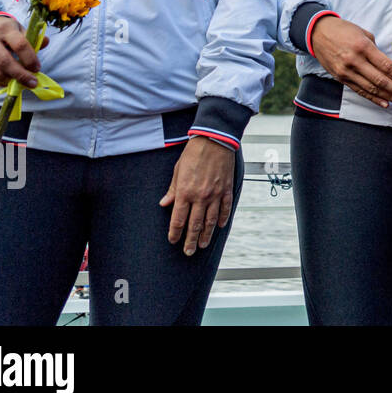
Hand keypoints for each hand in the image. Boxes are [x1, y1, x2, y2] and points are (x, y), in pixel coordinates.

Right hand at [0, 16, 46, 87]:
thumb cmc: (6, 31)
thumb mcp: (19, 29)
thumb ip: (32, 38)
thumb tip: (46, 42)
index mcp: (4, 29)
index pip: (19, 45)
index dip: (30, 59)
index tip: (37, 68)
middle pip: (5, 61)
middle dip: (21, 75)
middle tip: (32, 82)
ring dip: (10, 81)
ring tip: (21, 83)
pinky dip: (0, 83)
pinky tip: (10, 83)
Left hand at [160, 136, 236, 255]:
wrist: (215, 140)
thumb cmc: (193, 153)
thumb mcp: (178, 170)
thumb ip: (172, 190)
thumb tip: (165, 204)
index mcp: (185, 192)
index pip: (178, 219)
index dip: (175, 233)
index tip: (173, 241)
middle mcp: (200, 197)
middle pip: (195, 225)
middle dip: (190, 240)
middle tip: (188, 252)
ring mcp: (215, 194)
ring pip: (211, 221)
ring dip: (206, 235)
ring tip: (202, 245)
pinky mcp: (226, 189)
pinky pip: (225, 208)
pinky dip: (223, 219)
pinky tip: (220, 226)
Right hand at [309, 15, 391, 105]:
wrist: (317, 33)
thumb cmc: (343, 30)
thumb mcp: (363, 33)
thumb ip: (376, 49)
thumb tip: (388, 64)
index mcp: (363, 47)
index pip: (387, 66)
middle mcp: (355, 61)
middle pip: (381, 80)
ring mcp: (347, 71)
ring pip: (371, 89)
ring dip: (389, 97)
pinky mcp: (341, 78)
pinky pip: (360, 91)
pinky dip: (373, 99)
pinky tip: (385, 103)